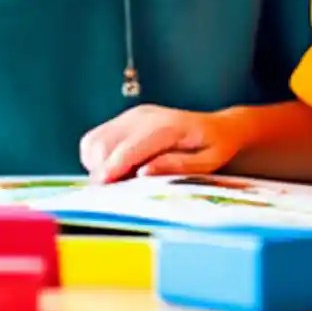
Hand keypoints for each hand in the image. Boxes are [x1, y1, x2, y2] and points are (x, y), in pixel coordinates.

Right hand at [79, 104, 244, 182]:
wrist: (217, 126)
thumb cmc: (216, 147)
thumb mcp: (208, 161)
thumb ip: (178, 166)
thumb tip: (144, 173)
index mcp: (167, 126)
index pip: (131, 146)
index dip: (114, 166)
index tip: (101, 185)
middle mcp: (143, 116)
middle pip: (105, 144)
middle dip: (103, 172)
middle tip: (118, 194)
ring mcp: (130, 116)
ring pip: (94, 141)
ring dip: (97, 166)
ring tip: (120, 182)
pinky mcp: (123, 120)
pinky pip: (94, 140)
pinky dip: (96, 159)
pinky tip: (117, 170)